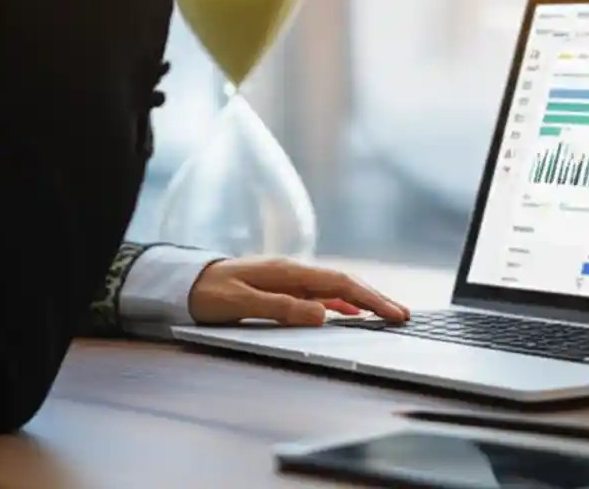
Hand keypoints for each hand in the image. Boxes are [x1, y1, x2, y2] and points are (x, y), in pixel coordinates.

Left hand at [187, 258, 411, 326]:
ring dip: (363, 301)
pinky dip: (343, 303)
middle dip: (377, 298)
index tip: (394, 314)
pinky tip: (351, 313)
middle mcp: (295, 272)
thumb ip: (282, 308)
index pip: (342, 285)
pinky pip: (321, 295)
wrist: (185, 281)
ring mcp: (291, 279)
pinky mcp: (284, 288)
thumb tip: (323, 315)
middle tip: (403, 316)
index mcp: (290, 272)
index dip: (371, 299)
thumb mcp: (241, 303)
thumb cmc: (209, 292)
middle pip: (346, 284)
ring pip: (336, 290)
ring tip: (387, 314)